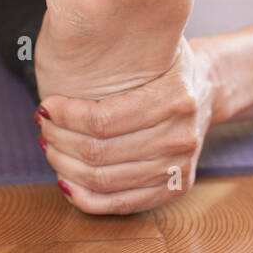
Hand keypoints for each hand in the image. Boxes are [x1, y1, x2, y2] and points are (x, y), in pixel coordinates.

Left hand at [38, 38, 215, 213]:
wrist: (210, 88)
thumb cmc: (167, 65)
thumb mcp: (154, 47)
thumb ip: (116, 53)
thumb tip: (62, 48)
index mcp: (174, 99)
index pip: (103, 120)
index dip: (66, 117)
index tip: (44, 107)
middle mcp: (180, 137)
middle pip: (99, 153)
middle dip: (59, 141)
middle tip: (42, 127)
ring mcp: (178, 167)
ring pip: (104, 180)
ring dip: (65, 166)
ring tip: (49, 147)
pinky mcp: (174, 189)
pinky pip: (119, 205)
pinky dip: (84, 197)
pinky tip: (66, 178)